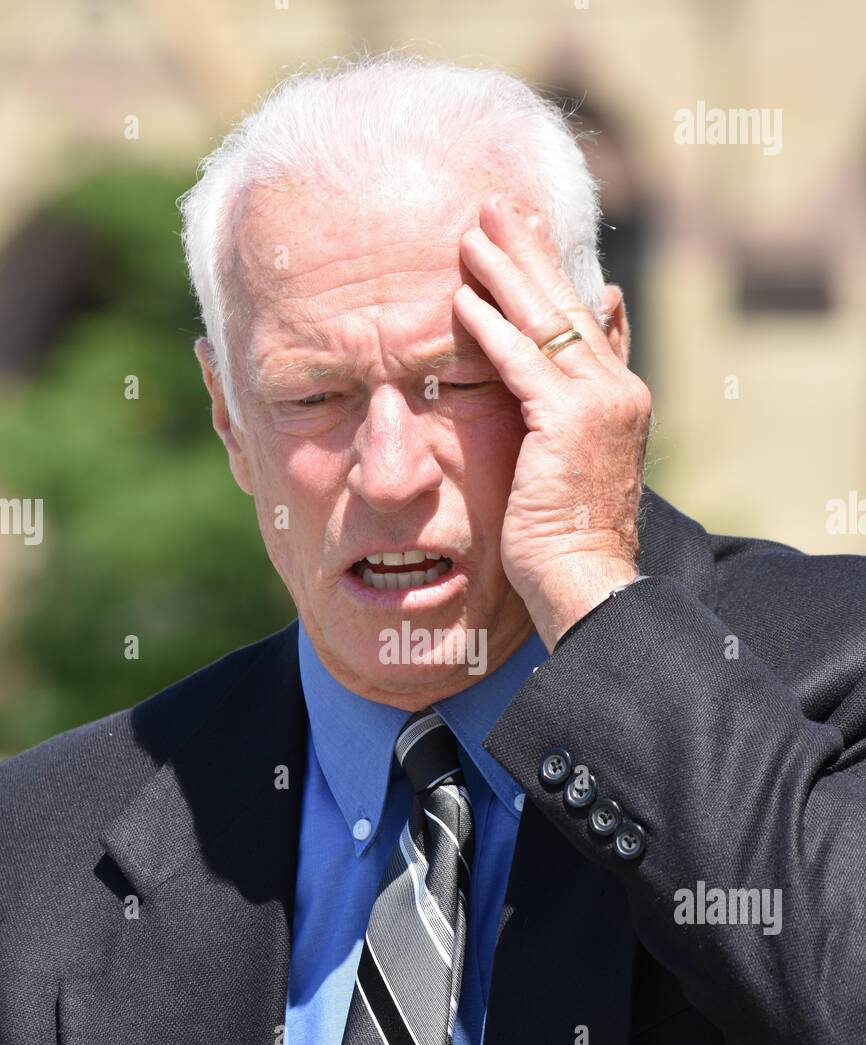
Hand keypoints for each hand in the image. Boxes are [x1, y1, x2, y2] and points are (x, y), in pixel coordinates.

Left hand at [453, 192, 651, 650]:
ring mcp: (598, 403)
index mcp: (620, 397)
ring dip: (505, 273)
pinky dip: (491, 329)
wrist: (587, 581)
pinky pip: (521, 363)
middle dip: (529, 251)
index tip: (533, 232)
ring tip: (471, 233)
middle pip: (567, 305)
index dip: (558, 273)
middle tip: (496, 205)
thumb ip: (565, 413)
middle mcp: (617, 390)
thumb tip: (546, 401)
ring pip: (545, 322)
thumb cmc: (568, 536)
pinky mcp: (567, 422)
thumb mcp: (572, 463)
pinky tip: (462, 298)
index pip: (587, 319)